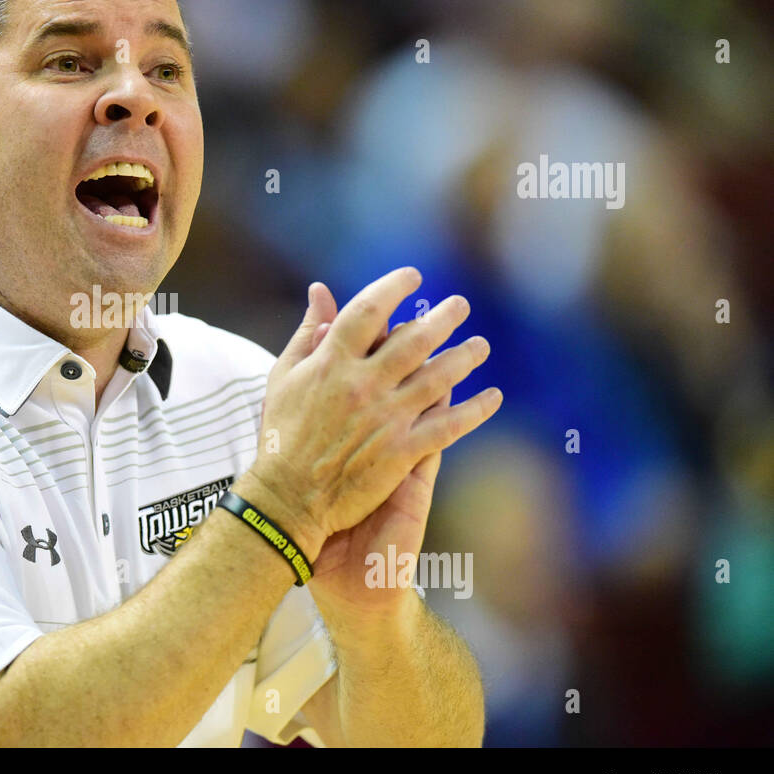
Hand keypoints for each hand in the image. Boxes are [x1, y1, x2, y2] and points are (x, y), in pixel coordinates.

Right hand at [240, 272, 500, 557]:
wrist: (287, 497)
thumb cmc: (280, 434)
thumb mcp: (284, 375)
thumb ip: (307, 332)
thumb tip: (320, 290)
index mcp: (331, 362)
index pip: (368, 310)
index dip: (393, 287)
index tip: (412, 276)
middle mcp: (362, 384)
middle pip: (413, 339)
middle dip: (443, 318)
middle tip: (460, 305)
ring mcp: (386, 417)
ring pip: (438, 377)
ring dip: (465, 356)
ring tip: (481, 344)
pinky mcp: (402, 451)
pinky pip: (449, 425)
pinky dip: (475, 409)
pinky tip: (493, 398)